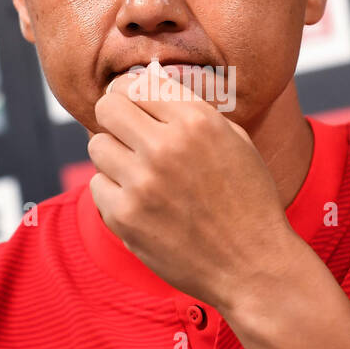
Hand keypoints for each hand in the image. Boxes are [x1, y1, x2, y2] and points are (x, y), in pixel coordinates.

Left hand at [87, 60, 299, 309]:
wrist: (252, 265)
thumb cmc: (247, 200)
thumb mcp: (234, 141)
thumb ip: (191, 111)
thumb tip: (146, 83)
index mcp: (197, 121)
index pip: (137, 84)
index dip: (130, 93)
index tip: (133, 104)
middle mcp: (165, 147)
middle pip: (107, 108)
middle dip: (115, 117)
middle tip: (127, 133)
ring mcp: (141, 183)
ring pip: (97, 146)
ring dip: (115, 157)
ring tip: (141, 174)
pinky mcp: (125, 217)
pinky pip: (97, 186)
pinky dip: (114, 192)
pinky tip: (141, 202)